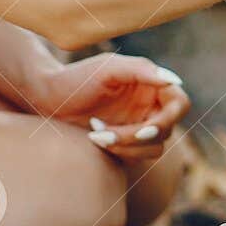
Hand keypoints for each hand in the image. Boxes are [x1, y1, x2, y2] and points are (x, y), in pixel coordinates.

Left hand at [25, 53, 190, 162]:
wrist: (46, 98)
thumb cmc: (77, 77)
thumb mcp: (108, 67)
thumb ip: (142, 70)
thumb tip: (174, 80)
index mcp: (151, 84)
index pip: (179, 105)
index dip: (167, 120)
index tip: (144, 129)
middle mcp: (149, 106)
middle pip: (166, 131)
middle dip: (136, 137)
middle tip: (104, 133)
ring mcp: (138, 125)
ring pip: (153, 148)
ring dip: (126, 146)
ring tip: (95, 134)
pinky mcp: (124, 144)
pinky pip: (136, 157)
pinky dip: (118, 151)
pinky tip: (92, 138)